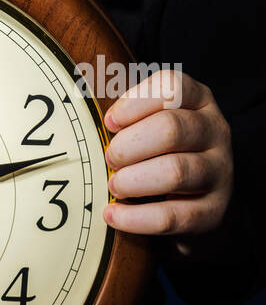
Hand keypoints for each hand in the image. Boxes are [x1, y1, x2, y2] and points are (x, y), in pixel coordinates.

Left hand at [102, 70, 232, 252]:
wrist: (197, 197)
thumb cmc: (162, 148)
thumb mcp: (151, 120)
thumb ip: (127, 113)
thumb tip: (85, 109)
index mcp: (198, 100)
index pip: (171, 87)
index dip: (134, 103)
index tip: (109, 122)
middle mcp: (214, 130)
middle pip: (171, 129)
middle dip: (129, 145)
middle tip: (110, 158)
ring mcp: (219, 170)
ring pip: (175, 171)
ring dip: (134, 180)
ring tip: (114, 185)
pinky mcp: (214, 210)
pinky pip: (174, 216)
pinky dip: (137, 217)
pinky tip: (114, 215)